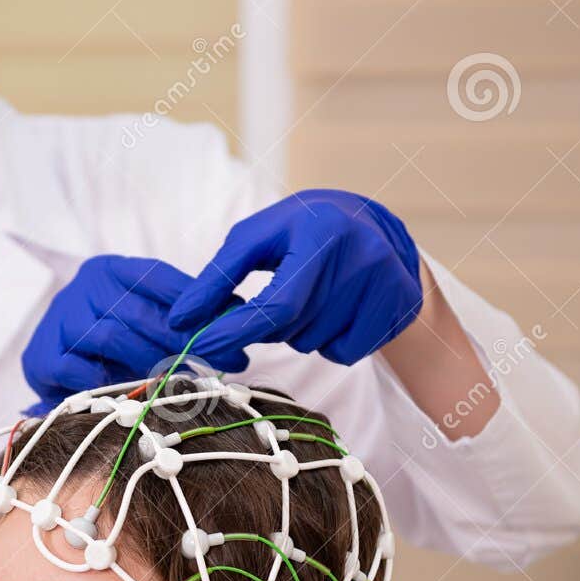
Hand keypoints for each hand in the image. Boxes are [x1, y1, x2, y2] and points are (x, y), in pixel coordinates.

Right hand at [21, 255, 248, 416]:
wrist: (50, 363)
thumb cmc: (109, 341)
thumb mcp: (144, 318)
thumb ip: (182, 315)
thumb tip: (238, 317)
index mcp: (108, 270)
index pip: (156, 278)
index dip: (195, 300)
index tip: (232, 321)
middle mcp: (80, 287)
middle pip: (138, 311)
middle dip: (184, 340)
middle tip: (221, 361)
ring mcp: (58, 320)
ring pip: (111, 338)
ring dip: (150, 362)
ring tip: (181, 379)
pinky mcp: (40, 356)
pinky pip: (78, 369)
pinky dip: (105, 381)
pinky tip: (126, 392)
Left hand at [168, 189, 424, 367]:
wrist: (374, 227)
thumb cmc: (303, 231)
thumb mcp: (259, 238)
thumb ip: (218, 276)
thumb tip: (179, 321)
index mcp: (321, 232)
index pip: (274, 304)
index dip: (234, 332)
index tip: (200, 348)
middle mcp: (361, 256)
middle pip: (291, 330)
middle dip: (269, 325)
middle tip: (280, 293)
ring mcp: (386, 283)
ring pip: (315, 344)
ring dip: (300, 331)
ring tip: (314, 293)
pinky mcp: (400, 306)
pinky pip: (345, 353)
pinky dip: (330, 342)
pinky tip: (337, 309)